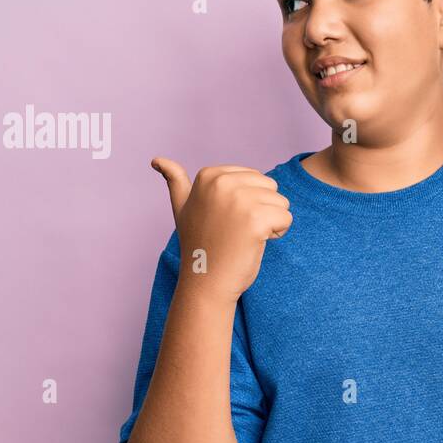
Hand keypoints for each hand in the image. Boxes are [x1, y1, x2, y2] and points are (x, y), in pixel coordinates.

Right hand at [151, 158, 292, 304]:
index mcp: (208, 175)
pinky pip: (286, 218)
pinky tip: (255, 243)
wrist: (206, 281)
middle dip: (262, 209)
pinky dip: (278, 233)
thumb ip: (175, 182)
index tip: (226, 219)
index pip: (254, 177)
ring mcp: (238, 200)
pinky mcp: (255, 220)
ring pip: (281, 202)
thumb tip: (157, 160)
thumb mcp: (182, 208)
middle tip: (237, 230)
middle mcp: (222, 182)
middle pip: (270, 187)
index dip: (248, 201)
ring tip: (244, 237)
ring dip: (271, 222)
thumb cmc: (200, 246)